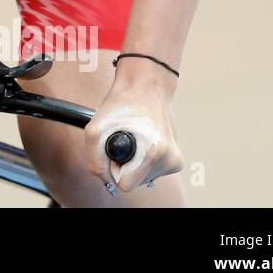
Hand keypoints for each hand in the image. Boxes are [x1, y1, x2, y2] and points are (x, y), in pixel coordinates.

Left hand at [84, 71, 183, 194]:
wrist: (147, 87)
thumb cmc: (122, 104)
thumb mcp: (95, 129)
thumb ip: (95, 160)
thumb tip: (105, 179)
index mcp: (154, 153)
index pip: (125, 185)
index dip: (114, 168)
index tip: (114, 148)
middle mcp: (170, 159)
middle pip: (135, 182)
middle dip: (125, 164)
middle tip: (125, 138)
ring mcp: (176, 160)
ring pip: (144, 178)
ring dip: (135, 161)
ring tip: (136, 136)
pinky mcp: (177, 160)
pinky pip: (152, 171)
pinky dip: (144, 160)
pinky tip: (144, 140)